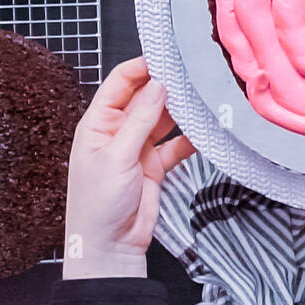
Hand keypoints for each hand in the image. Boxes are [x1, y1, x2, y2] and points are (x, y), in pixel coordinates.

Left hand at [62, 57, 194, 279]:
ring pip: (163, 119)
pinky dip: (190, 138)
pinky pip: (176, 144)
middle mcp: (118, 131)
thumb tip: (158, 85)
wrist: (110, 248)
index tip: (167, 56)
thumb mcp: (117, 157)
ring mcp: (137, 148)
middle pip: (145, 97)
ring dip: (181, 111)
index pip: (120, 83)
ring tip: (204, 97)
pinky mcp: (155, 165)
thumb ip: (140, 120)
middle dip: (167, 86)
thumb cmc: (98, 204)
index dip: (142, 67)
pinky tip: (206, 130)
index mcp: (98, 123)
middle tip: (194, 73)